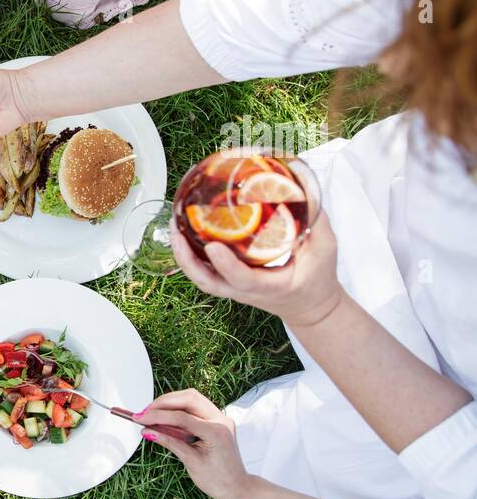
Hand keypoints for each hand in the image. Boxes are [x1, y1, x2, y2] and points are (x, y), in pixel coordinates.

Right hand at [137, 389, 260, 498]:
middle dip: (163, 403)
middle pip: (188, 398)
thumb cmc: (218, 480)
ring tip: (153, 414)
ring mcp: (220, 418)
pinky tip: (166, 418)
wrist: (237, 487)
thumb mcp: (190, 462)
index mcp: (216, 432)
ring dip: (171, 403)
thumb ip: (169, 442)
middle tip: (144, 413)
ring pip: (192, 398)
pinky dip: (179, 409)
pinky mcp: (216, 420)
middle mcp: (221, 420)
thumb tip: (148, 431)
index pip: (181, 417)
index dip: (157, 416)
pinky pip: (195, 407)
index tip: (139, 418)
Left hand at [171, 214, 343, 328]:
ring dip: (183, 257)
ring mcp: (234, 289)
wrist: (311, 307)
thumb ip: (318, 223)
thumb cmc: (318, 281)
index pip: (241, 279)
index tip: (212, 246)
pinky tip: (184, 236)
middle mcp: (245, 291)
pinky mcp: (230, 283)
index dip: (225, 264)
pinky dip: (190, 257)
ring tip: (174, 229)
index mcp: (269, 286)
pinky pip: (204, 273)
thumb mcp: (325, 252)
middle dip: (187, 259)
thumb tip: (305, 191)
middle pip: (207, 281)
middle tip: (176, 231)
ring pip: (201, 278)